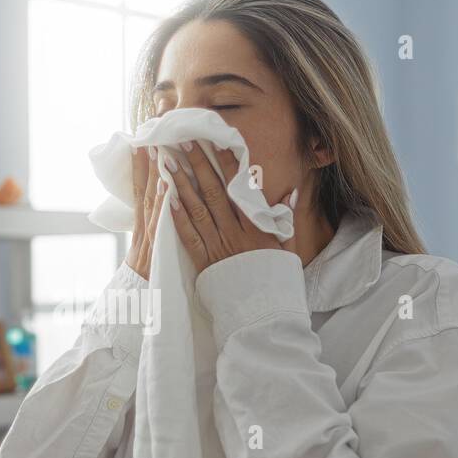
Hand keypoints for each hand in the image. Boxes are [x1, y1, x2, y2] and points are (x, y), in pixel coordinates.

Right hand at [124, 147, 164, 279]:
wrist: (136, 302)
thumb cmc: (145, 276)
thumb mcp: (147, 249)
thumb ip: (153, 228)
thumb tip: (162, 208)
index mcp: (143, 226)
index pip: (140, 191)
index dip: (140, 168)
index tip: (141, 145)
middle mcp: (144, 227)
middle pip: (143, 190)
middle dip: (144, 164)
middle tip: (147, 137)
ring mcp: (149, 237)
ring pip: (151, 202)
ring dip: (153, 175)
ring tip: (156, 151)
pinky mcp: (155, 248)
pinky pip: (161, 223)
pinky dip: (163, 204)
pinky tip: (166, 186)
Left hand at [168, 143, 296, 273]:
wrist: (264, 315)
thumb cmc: (276, 280)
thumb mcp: (288, 249)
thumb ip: (285, 220)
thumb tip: (289, 193)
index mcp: (256, 228)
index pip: (240, 189)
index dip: (228, 164)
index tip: (218, 142)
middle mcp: (235, 234)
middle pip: (213, 193)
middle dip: (198, 165)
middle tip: (184, 141)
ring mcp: (218, 248)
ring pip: (197, 210)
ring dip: (182, 184)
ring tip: (169, 162)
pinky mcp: (204, 263)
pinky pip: (188, 237)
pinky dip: (178, 217)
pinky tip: (168, 198)